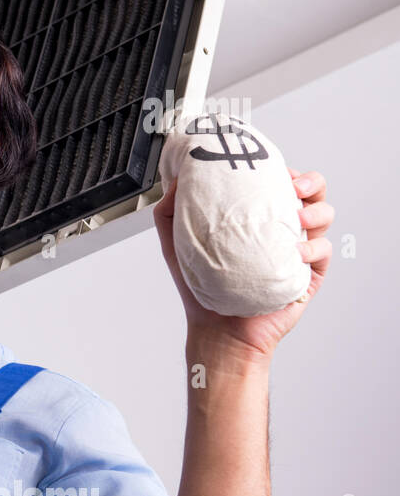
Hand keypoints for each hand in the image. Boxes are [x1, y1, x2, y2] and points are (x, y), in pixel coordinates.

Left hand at [153, 165, 333, 360]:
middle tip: (292, 186)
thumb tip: (175, 180)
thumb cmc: (201, 286)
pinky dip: (313, 247)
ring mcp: (297, 251)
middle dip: (309, 182)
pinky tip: (295, 251)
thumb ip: (171, 210)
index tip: (271, 167)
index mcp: (256, 217)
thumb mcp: (176, 244)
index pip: (278, 183)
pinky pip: (323, 253)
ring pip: (324, 216)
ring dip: (316, 210)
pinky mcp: (307, 275)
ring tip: (296, 216)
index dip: (282, 170)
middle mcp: (280, 229)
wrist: (216, 328)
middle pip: (312, 193)